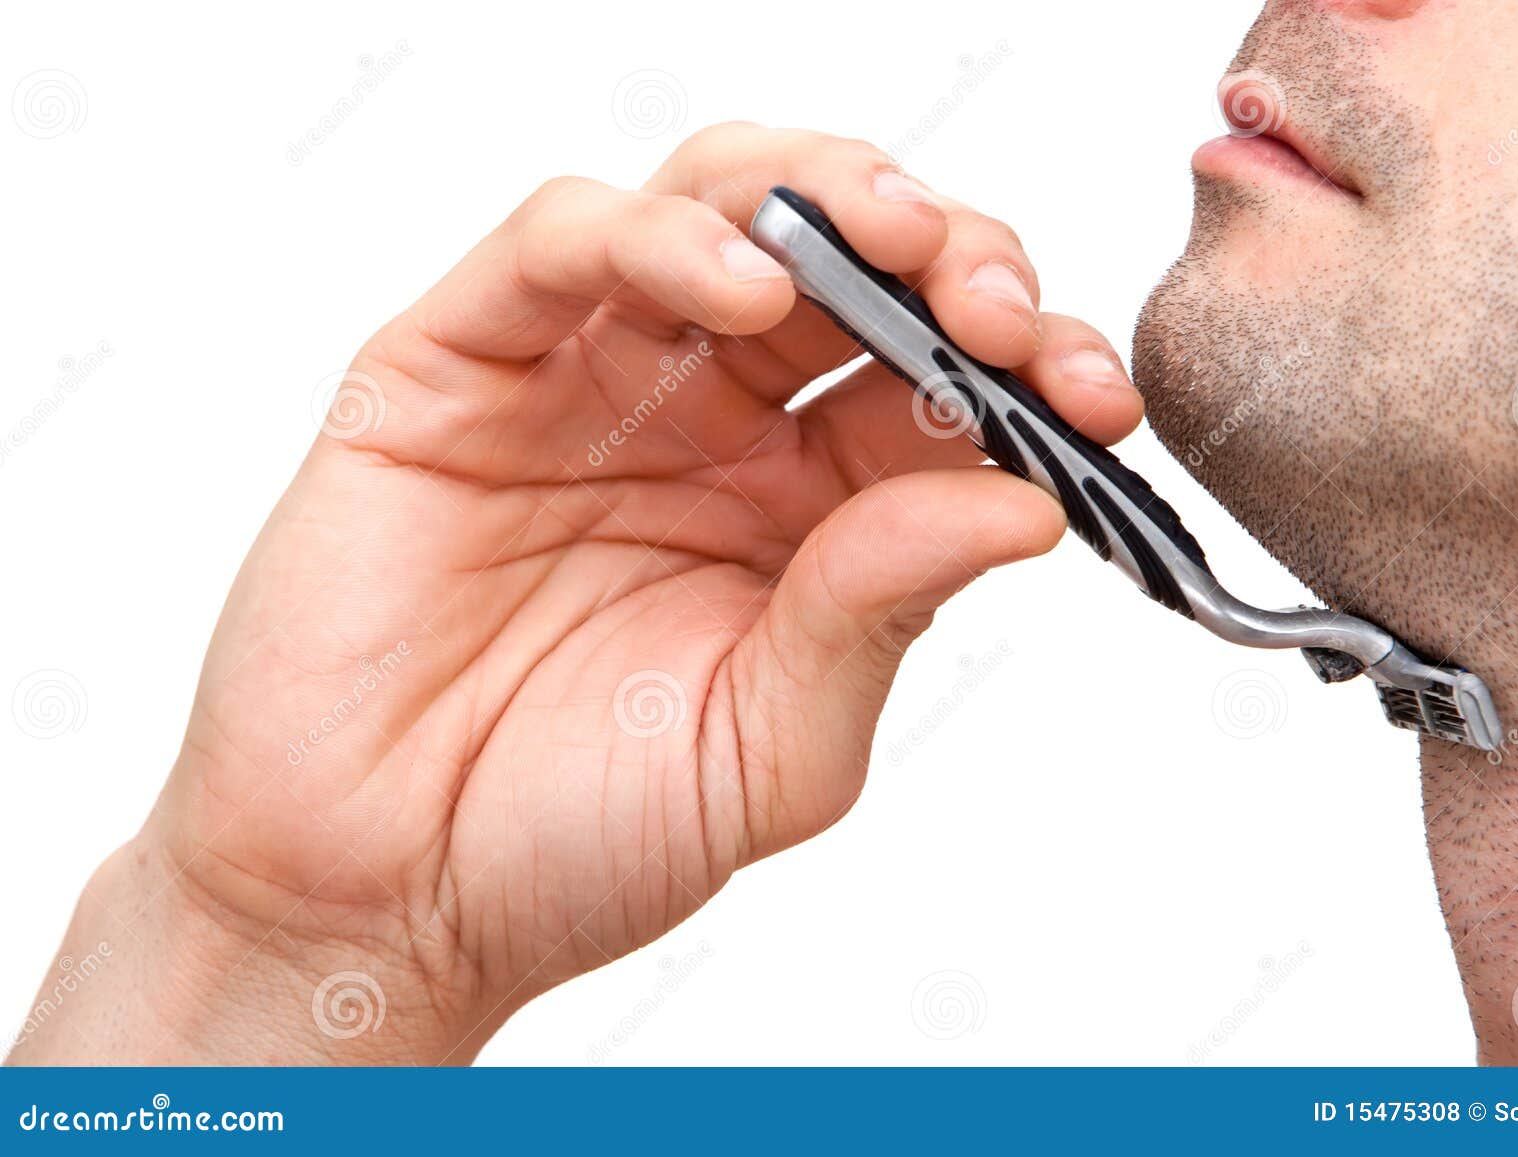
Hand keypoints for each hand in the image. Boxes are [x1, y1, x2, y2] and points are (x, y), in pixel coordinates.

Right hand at [10, 123, 1141, 1064]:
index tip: (1095, 395)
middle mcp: (710, 423)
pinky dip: (662, 236)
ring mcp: (588, 380)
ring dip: (828, 198)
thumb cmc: (570, 837)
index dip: (1029, 364)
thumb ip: (882, 612)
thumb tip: (1024, 503)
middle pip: (855, 264)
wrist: (375, 895)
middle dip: (951, 256)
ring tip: (899, 249)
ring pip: (722, 204)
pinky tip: (745, 290)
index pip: (940, 380)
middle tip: (1003, 305)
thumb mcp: (769, 749)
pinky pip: (566, 242)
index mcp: (803, 509)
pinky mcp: (461, 362)